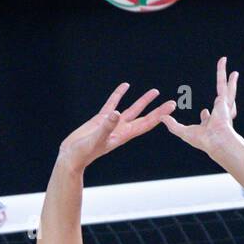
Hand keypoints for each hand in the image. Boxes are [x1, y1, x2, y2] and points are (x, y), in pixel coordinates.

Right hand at [58, 83, 175, 169]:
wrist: (71, 157)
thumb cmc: (83, 152)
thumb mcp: (96, 139)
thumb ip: (106, 126)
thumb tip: (116, 113)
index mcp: (123, 135)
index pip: (146, 124)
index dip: (159, 115)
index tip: (171, 108)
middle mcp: (121, 129)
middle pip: (144, 117)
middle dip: (158, 110)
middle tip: (172, 102)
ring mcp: (112, 124)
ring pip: (131, 110)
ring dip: (143, 101)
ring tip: (154, 92)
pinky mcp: (101, 119)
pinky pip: (113, 104)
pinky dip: (119, 95)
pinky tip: (125, 86)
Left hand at [163, 56, 239, 158]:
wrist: (217, 141)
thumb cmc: (203, 140)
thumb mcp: (183, 132)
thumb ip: (173, 125)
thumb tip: (162, 118)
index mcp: (211, 125)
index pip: (208, 119)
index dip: (206, 117)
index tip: (205, 113)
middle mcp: (220, 115)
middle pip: (222, 103)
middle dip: (224, 97)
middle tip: (226, 90)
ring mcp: (224, 107)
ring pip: (227, 90)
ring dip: (230, 80)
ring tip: (234, 73)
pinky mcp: (224, 99)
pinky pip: (222, 82)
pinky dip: (221, 70)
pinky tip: (222, 60)